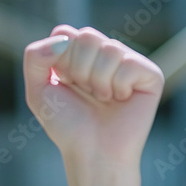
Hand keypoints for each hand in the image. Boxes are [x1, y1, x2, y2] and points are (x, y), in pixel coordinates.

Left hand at [23, 26, 163, 166]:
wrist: (92, 152)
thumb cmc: (67, 124)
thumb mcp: (38, 90)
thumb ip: (35, 57)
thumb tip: (63, 39)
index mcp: (79, 53)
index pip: (64, 33)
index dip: (60, 60)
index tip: (64, 83)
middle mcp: (104, 53)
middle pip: (86, 36)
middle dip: (78, 70)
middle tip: (85, 92)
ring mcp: (128, 61)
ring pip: (108, 48)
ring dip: (97, 81)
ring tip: (102, 98)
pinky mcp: (150, 74)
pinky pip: (129, 63)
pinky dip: (118, 86)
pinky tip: (120, 100)